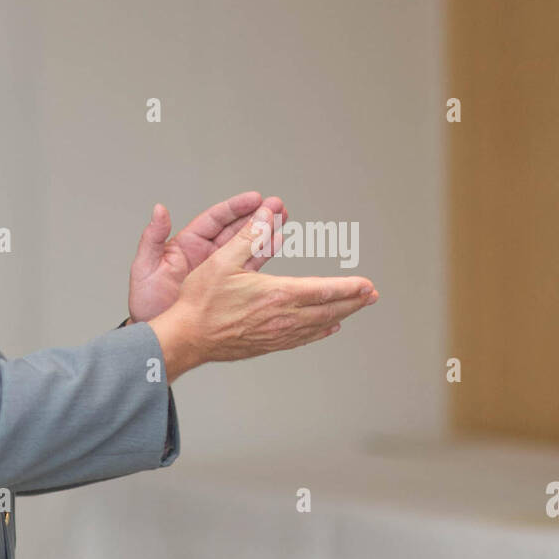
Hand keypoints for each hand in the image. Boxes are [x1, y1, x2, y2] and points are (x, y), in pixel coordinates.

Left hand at [128, 191, 286, 323]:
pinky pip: (248, 267)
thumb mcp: (145, 268)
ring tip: (283, 218)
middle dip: (256, 215)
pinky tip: (277, 243)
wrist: (158, 337)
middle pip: (235, 228)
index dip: (235, 208)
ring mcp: (219, 270)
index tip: (254, 199)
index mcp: (187, 244)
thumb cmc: (146, 302)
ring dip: (264, 231)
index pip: (215, 219)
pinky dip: (263, 255)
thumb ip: (152, 238)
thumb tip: (159, 209)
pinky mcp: (228, 286)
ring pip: (245, 245)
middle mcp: (205, 253)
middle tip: (277, 205)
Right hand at [149, 206, 377, 380]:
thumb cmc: (201, 300)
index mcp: (277, 294)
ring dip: (341, 314)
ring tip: (357, 308)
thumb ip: (249, 237)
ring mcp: (277, 334)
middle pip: (329, 309)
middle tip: (372, 296)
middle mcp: (283, 317)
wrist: (186, 338)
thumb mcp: (222, 260)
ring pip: (319, 325)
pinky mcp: (267, 344)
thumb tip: (267, 214)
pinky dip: (320, 331)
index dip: (349, 288)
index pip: (324, 290)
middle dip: (353, 301)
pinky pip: (302, 338)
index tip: (367, 284)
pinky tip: (328, 328)